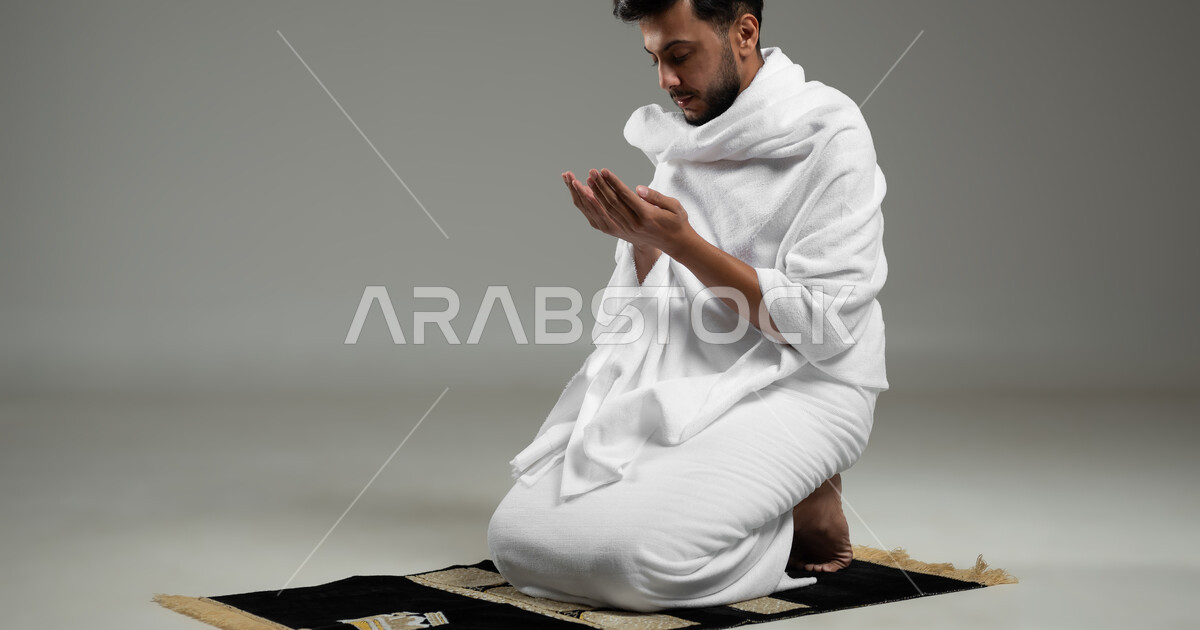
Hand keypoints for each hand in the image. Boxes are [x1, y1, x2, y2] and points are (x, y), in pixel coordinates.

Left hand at [562, 168, 693, 256]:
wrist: (676, 244)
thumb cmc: (677, 222)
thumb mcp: (674, 206)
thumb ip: (656, 196)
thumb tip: (638, 189)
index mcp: (647, 216)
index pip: (626, 196)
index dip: (613, 183)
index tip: (604, 171)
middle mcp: (634, 224)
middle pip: (612, 203)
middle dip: (600, 186)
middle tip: (591, 172)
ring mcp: (627, 229)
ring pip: (607, 210)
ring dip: (595, 195)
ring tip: (587, 180)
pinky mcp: (623, 231)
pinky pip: (606, 217)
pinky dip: (596, 206)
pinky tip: (589, 195)